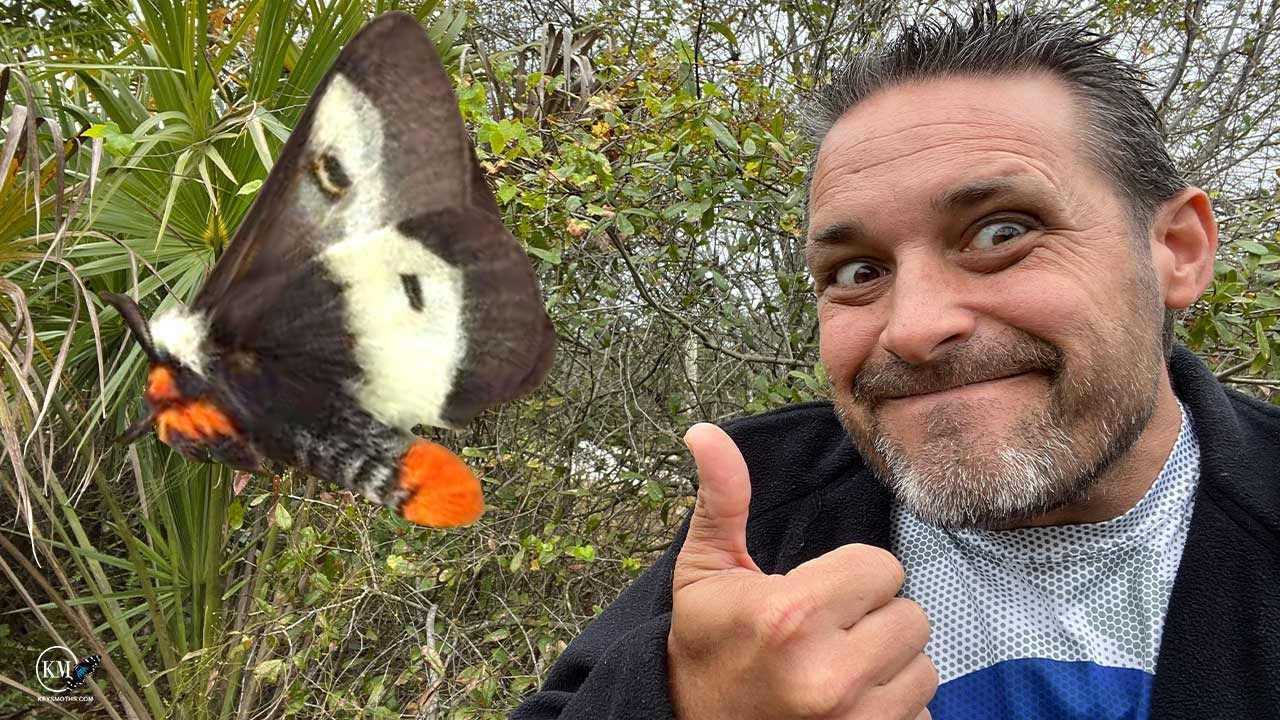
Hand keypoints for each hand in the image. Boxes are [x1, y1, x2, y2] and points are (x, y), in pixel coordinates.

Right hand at [667, 423, 937, 719]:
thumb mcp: (705, 570)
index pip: (883, 569)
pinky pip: (922, 714)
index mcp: (791, 615)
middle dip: (874, 620)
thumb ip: (722, 499)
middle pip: (912, 617)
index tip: (815, 595)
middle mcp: (830, 673)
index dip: (851, 577)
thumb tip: (704, 430)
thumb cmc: (706, 645)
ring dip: (890, 665)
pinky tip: (850, 705)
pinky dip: (894, 708)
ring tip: (839, 668)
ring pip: (924, 667)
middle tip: (827, 634)